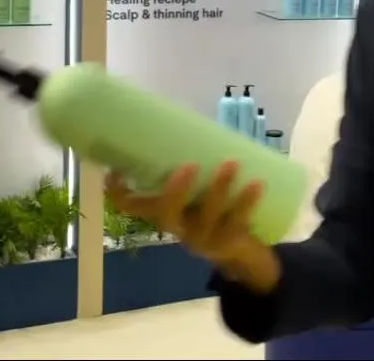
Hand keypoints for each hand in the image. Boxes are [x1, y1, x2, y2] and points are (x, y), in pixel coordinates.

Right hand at [106, 161, 280, 292]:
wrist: (240, 254)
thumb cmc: (212, 208)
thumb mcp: (196, 191)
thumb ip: (192, 165)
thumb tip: (189, 119)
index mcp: (162, 212)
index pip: (130, 205)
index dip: (118, 191)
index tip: (116, 170)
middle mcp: (177, 227)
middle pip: (167, 212)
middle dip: (176, 189)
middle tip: (190, 164)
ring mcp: (202, 238)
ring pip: (208, 215)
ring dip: (220, 188)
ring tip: (233, 163)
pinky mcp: (228, 241)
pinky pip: (237, 221)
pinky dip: (247, 201)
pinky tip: (257, 183)